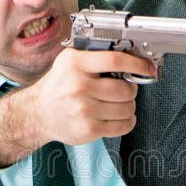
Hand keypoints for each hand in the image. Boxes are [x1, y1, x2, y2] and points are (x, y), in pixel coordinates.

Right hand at [0, 49, 155, 166]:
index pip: (115, 61)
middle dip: (131, 90)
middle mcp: (79, 86)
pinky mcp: (89, 129)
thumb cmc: (58, 86)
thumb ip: (95, 57)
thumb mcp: (69, 62)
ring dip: (129, 106)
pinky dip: (127, 121)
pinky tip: (120, 117)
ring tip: (119, 104)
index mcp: (75, 64)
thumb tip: (130, 58)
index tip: (147, 68)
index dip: (137, 64)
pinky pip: (122, 126)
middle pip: (125, 89)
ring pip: (126, 108)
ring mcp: (84, 110)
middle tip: (125, 89)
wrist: (38, 112)